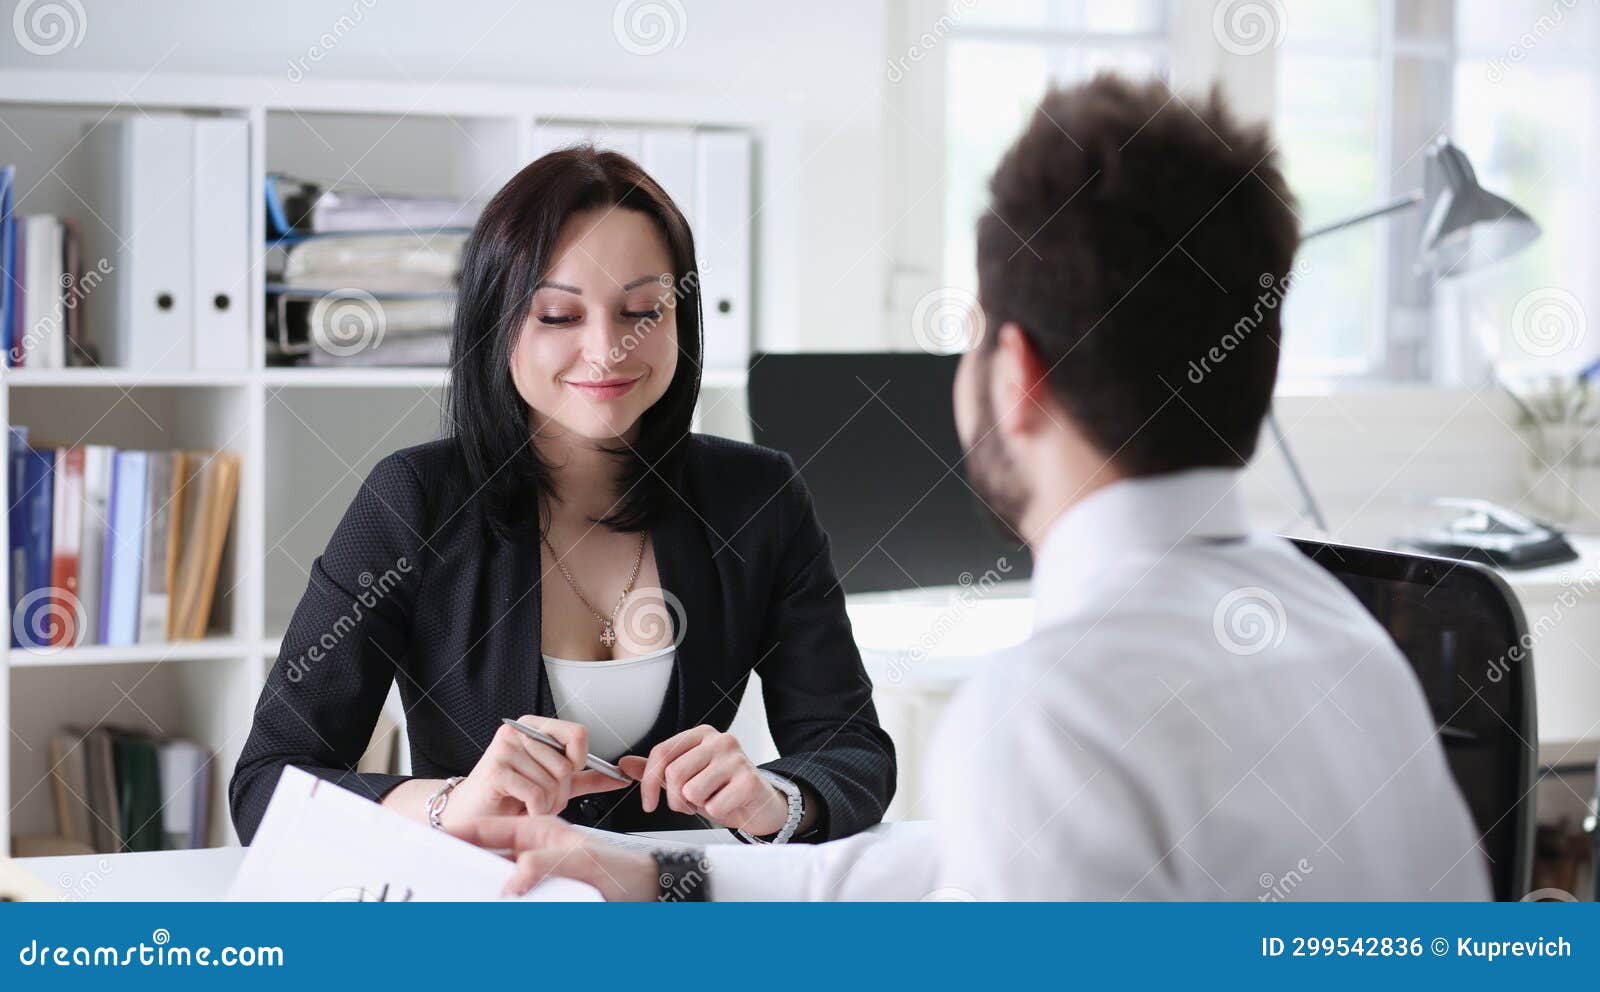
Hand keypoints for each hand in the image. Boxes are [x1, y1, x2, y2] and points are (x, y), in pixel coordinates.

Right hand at [443, 715, 625, 827]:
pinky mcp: (495, 771)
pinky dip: (536, 811)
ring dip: (547, 805)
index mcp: (534, 726)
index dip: (580, 759)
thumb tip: (620, 776)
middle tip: (541, 799)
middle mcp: (518, 732)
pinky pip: (536, 795)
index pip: (578, 733)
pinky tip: (523, 810)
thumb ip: (586, 777)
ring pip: (552, 783)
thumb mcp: (555, 783)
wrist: (471, 813)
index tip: (569, 772)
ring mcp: (504, 749)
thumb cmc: (510, 796)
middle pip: (566, 765)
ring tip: (529, 805)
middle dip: (560, 793)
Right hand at [448, 814, 659, 899]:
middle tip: (444, 878)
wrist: (647, 891)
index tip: (439, 840)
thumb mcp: (584, 861)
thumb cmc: (623, 869)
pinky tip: (494, 914)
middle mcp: (535, 852)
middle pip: (490, 857)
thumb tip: (512, 878)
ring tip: (464, 899)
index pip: (493, 830)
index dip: (464, 833)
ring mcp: (539, 875)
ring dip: (484, 891)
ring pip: (500, 883)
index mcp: (541, 832)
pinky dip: (503, 908)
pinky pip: (516, 903)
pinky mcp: (545, 897)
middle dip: (467, 865)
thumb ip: (546, 863)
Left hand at [619, 725, 788, 835]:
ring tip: (710, 800)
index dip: (648, 782)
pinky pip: (713, 806)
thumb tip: (625, 764)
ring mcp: (736, 758)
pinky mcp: (749, 780)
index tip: (648, 802)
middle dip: (676, 799)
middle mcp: (719, 740)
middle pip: (674, 774)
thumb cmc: (722, 789)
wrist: (760, 804)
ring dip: (697, 806)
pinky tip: (726, 804)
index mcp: (701, 735)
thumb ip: (657, 770)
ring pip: (692, 791)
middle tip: (689, 803)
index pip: (661, 753)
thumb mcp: (686, 777)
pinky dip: (716, 813)